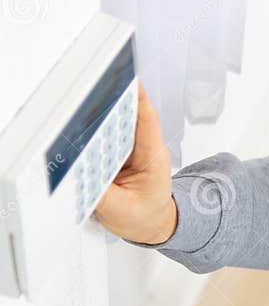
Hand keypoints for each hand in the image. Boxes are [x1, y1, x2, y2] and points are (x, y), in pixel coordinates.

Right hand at [93, 80, 176, 243]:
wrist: (151, 226)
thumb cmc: (143, 217)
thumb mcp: (120, 210)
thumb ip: (99, 191)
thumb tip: (78, 171)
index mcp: (153, 158)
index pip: (146, 120)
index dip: (136, 97)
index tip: (124, 79)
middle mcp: (143, 148)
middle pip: (127, 115)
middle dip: (109, 100)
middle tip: (89, 88)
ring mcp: (130, 149)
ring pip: (113, 123)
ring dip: (97, 113)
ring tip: (79, 103)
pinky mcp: (116, 153)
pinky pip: (103, 135)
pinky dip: (91, 129)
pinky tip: (77, 125)